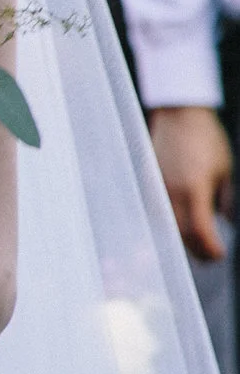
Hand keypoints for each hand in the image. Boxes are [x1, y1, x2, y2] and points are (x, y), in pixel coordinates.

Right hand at [150, 105, 232, 262]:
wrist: (180, 116)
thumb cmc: (207, 140)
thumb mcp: (226, 171)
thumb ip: (224, 200)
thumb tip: (223, 222)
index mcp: (194, 189)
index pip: (200, 231)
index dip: (210, 249)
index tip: (220, 255)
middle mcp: (171, 192)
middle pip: (181, 234)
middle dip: (196, 250)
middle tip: (209, 258)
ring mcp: (156, 187)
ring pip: (167, 225)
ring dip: (181, 238)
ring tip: (195, 244)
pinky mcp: (148, 182)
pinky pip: (158, 211)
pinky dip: (169, 222)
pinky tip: (179, 224)